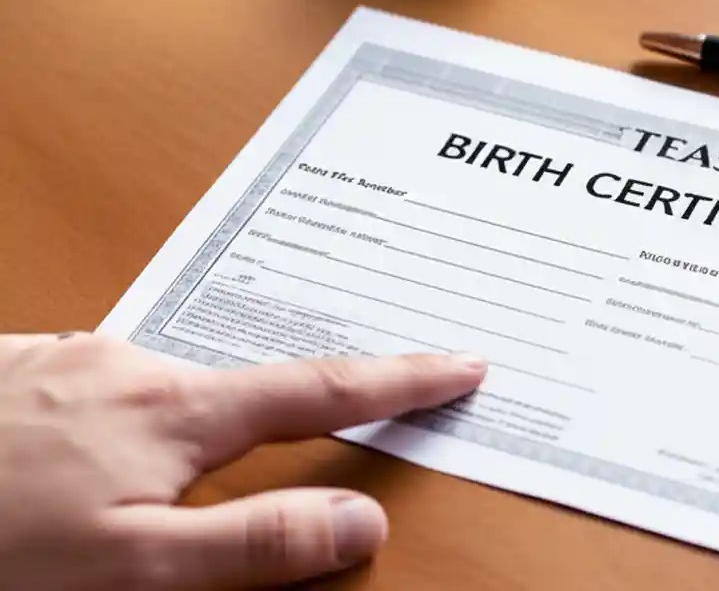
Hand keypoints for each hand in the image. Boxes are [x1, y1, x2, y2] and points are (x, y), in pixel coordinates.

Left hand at [0, 333, 485, 589]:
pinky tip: (95, 437)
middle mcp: (129, 367)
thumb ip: (253, 548)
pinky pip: (100, 379)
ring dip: (199, 413)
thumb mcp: (127, 574)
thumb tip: (363, 522)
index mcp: (174, 413)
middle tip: (331, 413)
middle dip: (297, 400)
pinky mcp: (15, 367)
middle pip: (243, 385)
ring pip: (165, 385)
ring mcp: (67, 359)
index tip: (463, 362)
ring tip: (195, 454)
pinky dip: (128, 407)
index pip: (321, 390)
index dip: (400, 380)